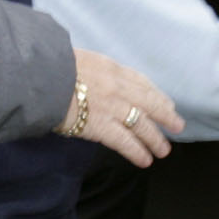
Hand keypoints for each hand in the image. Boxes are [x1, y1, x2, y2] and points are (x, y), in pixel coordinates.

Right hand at [61, 49, 183, 166]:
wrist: (42, 77)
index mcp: (111, 68)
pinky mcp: (102, 127)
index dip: (156, 94)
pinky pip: (126, 142)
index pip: (141, 82)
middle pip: (150, 103)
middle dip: (166, 116)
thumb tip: (91, 80)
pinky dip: (138, 152)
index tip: (166, 103)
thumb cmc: (52, 67)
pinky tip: (145, 160)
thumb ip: (92, 71)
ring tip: (163, 150)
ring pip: (142, 125)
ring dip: (155, 139)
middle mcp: (118, 87)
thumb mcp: (78, 59)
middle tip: (177, 126)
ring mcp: (112, 107)